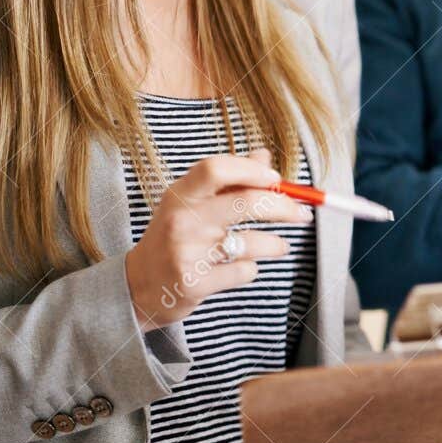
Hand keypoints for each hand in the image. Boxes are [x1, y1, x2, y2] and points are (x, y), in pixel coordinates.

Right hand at [124, 148, 312, 330]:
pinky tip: (239, 268)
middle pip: (246, 202)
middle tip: (303, 214)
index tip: (277, 179)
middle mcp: (182, 221)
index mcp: (180, 195)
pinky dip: (250, 269)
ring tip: (278, 246)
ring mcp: (187, 253)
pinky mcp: (195, 284)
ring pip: (253, 242)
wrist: (137, 287)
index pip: (216, 169)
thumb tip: (264, 156)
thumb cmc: (173, 237)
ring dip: (275, 245)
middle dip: (285, 207)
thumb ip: (227, 180)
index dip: (252, 171)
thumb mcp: (191, 203)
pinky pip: (244, 271)